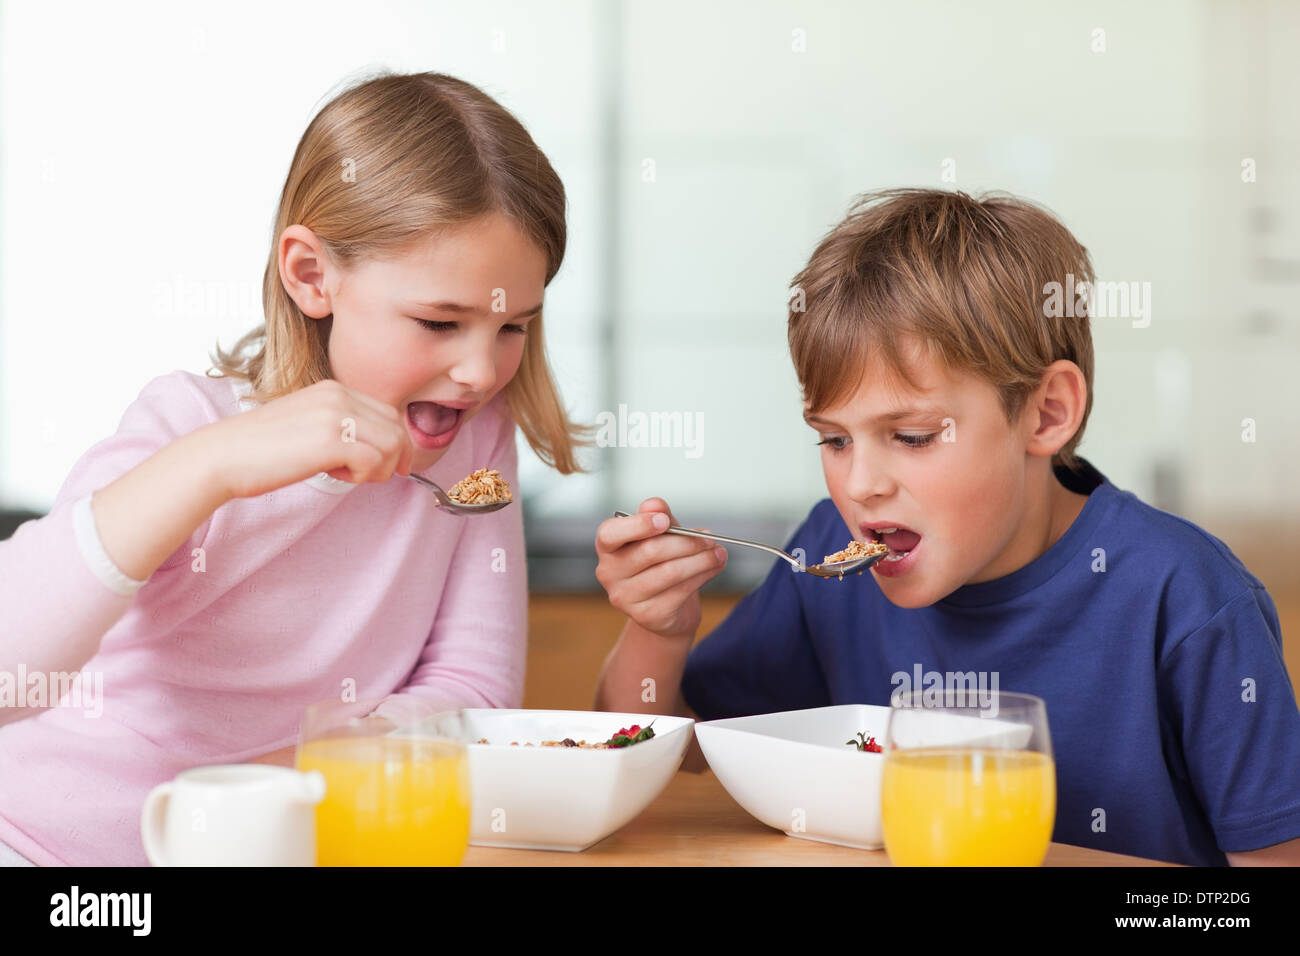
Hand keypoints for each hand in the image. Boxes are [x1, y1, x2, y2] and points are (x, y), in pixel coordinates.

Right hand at [203, 379, 414, 500]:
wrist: (223, 456)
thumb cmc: (261, 450)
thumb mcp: (308, 424)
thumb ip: (341, 426)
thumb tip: (379, 448)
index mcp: (333, 389)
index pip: (388, 413)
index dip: (394, 443)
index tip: (384, 466)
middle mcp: (338, 395)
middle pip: (396, 428)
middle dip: (390, 458)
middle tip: (362, 475)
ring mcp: (336, 415)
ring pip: (392, 445)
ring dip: (375, 469)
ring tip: (342, 473)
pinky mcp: (331, 439)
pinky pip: (374, 461)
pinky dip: (361, 476)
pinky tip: (333, 475)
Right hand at [594, 497, 726, 638]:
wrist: (667, 607)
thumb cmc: (660, 563)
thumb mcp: (660, 535)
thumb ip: (659, 517)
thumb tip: (655, 504)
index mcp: (608, 546)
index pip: (610, 533)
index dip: (638, 525)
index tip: (665, 521)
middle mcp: (609, 572)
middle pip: (650, 552)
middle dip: (686, 542)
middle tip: (709, 538)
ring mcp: (625, 597)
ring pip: (669, 572)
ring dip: (700, 560)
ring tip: (718, 553)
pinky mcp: (647, 615)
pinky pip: (680, 591)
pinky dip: (702, 576)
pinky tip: (714, 567)